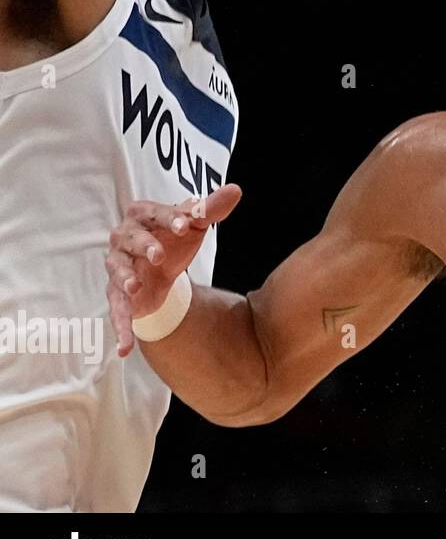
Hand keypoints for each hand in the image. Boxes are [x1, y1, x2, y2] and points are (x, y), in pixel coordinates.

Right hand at [104, 184, 242, 356]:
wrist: (163, 270)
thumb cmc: (175, 239)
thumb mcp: (195, 225)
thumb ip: (211, 209)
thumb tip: (235, 190)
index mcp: (143, 217)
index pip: (153, 213)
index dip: (169, 217)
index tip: (187, 223)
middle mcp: (125, 240)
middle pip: (130, 239)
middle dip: (144, 245)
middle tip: (159, 255)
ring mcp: (119, 268)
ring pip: (117, 271)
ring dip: (124, 278)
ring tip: (134, 286)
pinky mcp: (119, 295)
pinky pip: (117, 311)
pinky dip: (121, 328)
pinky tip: (126, 348)